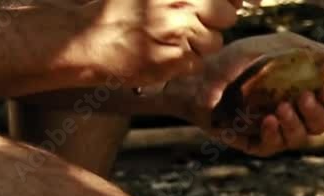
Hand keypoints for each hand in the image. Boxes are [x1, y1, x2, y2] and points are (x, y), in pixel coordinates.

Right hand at [79, 0, 245, 85]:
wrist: (88, 39)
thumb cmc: (119, 11)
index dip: (233, 0)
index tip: (236, 3)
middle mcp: (180, 3)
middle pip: (225, 14)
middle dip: (213, 21)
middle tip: (188, 23)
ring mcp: (179, 30)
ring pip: (214, 41)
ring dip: (199, 44)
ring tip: (169, 39)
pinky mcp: (176, 57)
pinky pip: (199, 62)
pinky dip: (186, 61)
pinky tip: (163, 53)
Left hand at [163, 33, 323, 156]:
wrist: (194, 77)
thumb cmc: (236, 60)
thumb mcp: (275, 48)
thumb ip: (311, 53)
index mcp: (303, 90)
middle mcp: (293, 113)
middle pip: (322, 123)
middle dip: (317, 113)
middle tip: (303, 98)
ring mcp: (275, 130)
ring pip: (302, 138)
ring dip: (296, 124)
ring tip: (280, 108)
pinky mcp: (255, 143)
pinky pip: (274, 146)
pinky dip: (273, 134)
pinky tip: (267, 120)